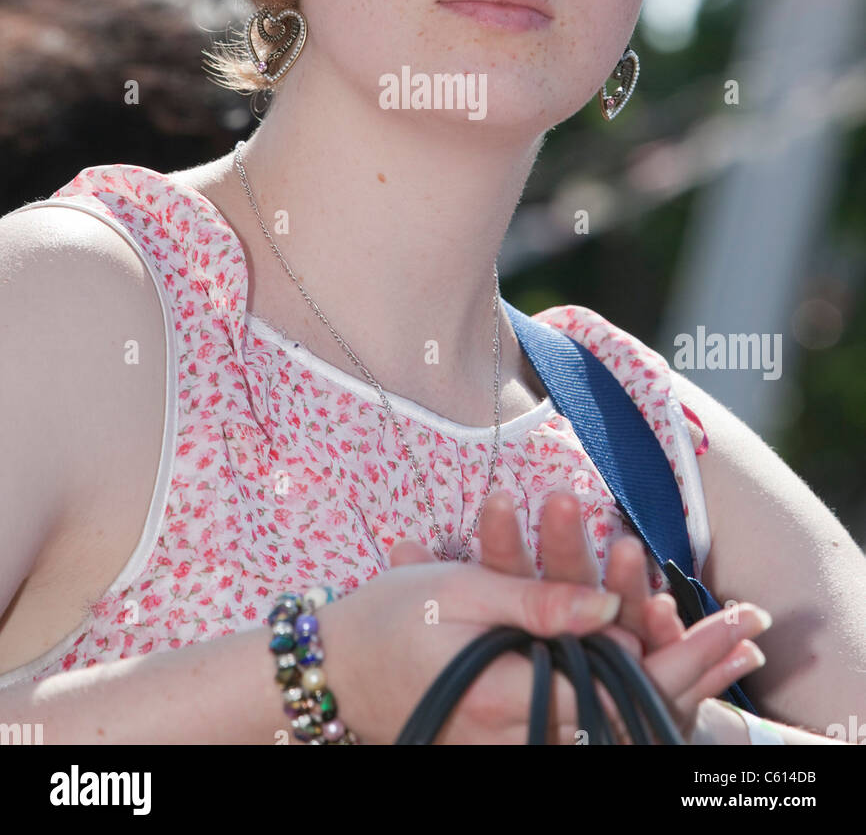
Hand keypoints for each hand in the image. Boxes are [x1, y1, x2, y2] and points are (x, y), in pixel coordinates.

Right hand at [390, 489, 770, 742]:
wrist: (332, 671)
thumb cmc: (388, 622)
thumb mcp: (458, 593)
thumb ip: (536, 601)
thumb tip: (608, 602)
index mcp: (510, 697)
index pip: (617, 685)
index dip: (680, 659)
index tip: (735, 631)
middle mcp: (519, 736)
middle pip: (627, 713)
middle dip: (691, 671)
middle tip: (749, 640)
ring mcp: (513, 746)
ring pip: (609, 721)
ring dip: (666, 681)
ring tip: (724, 650)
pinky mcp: (508, 741)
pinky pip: (579, 722)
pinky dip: (622, 691)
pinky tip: (650, 654)